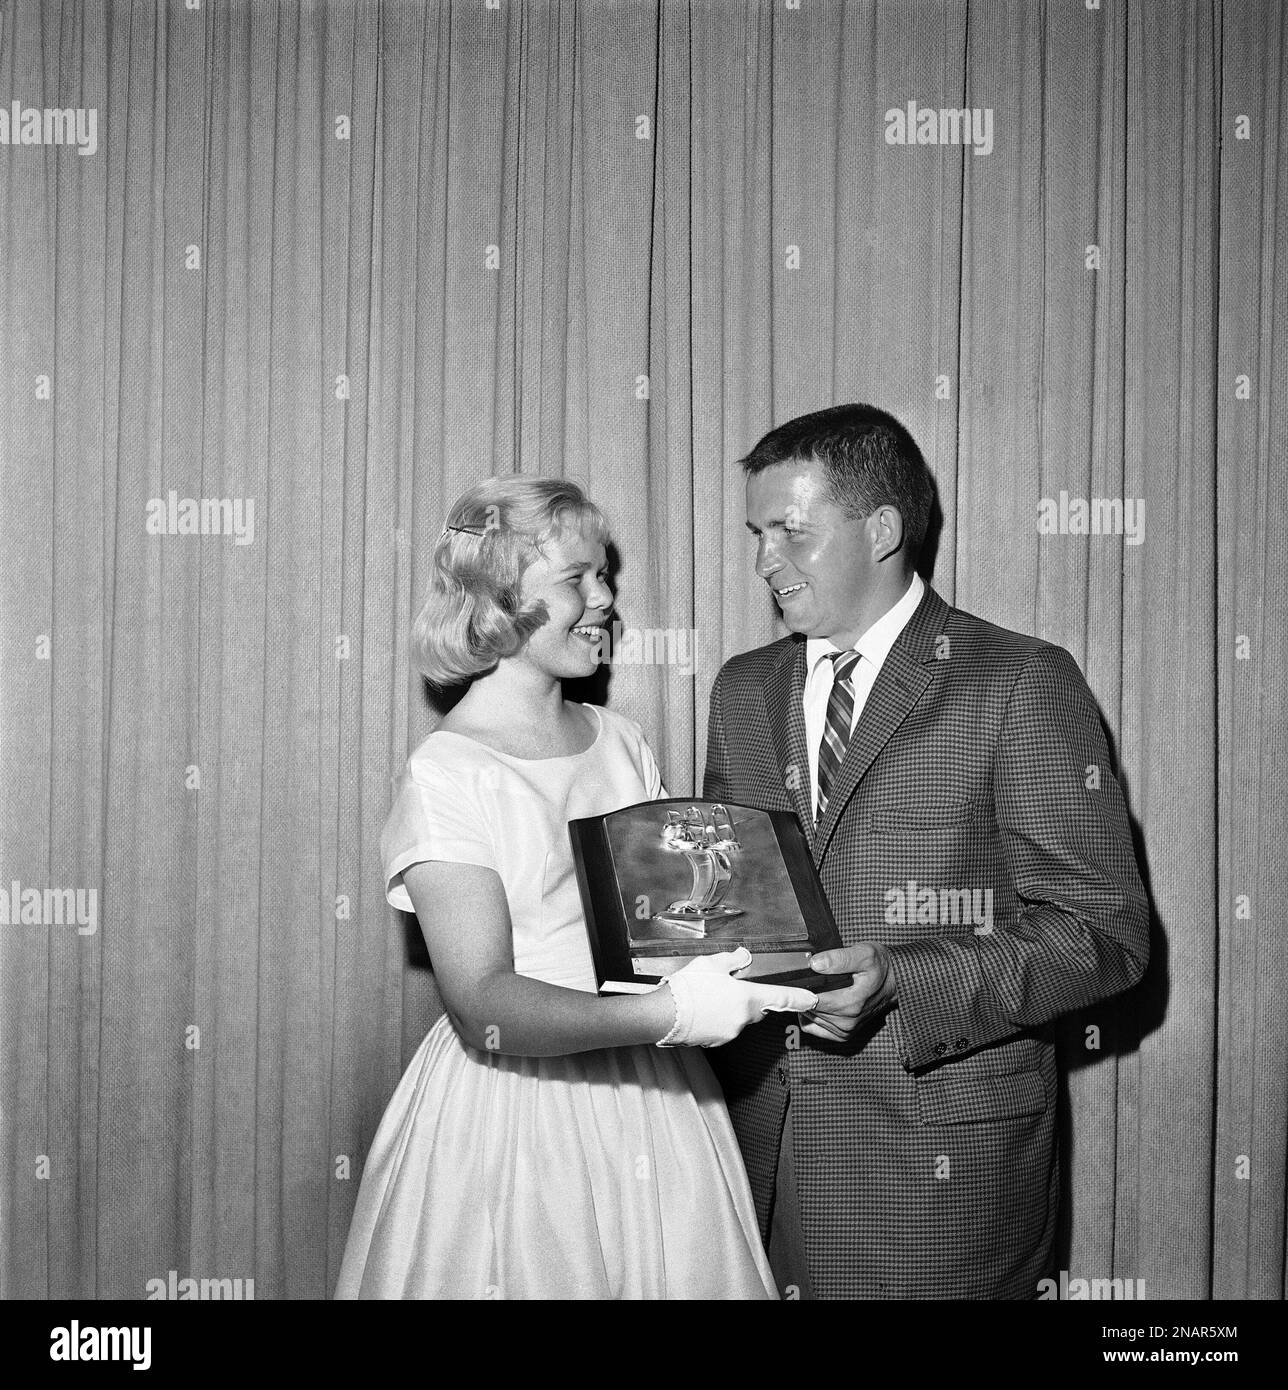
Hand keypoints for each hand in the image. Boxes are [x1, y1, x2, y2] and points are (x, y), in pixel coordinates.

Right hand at [656, 948, 818, 1047]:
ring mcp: (730, 1033)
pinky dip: (719, 1018)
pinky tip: (703, 1008)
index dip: (800, 998)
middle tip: (732, 985)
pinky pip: (725, 1027)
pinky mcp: (717, 1041)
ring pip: (740, 1017)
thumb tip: (744, 956)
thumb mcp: (711, 963)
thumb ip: (733, 959)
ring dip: (732, 1008)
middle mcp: (743, 1019)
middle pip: (759, 1008)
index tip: (813, 998)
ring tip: (709, 996)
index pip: (782, 997)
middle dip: (751, 998)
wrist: (664, 1016)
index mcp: (748, 998)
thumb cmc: (687, 989)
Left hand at [801, 943, 896, 1042]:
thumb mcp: (864, 953)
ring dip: (808, 1004)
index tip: (792, 979)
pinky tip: (821, 1001)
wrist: (894, 980)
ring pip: (808, 1018)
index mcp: (850, 1003)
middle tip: (814, 977)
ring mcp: (845, 1030)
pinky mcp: (843, 1034)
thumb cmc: (879, 966)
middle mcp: (847, 1021)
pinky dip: (811, 1015)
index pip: (809, 1000)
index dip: (798, 988)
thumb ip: (839, 958)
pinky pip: (813, 1027)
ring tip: (822, 988)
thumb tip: (814, 963)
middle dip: (805, 993)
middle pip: (807, 1009)